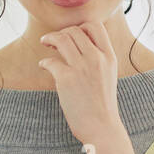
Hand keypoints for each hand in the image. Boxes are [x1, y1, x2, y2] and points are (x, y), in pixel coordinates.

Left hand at [36, 21, 123, 145]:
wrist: (102, 127)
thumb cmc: (102, 105)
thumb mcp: (108, 76)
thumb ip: (99, 59)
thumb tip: (82, 47)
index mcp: (109, 57)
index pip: (95, 26)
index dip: (80, 27)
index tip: (72, 35)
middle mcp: (97, 58)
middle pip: (75, 31)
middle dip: (61, 32)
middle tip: (54, 41)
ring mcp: (81, 67)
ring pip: (62, 39)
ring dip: (49, 39)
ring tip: (45, 43)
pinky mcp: (66, 79)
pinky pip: (50, 61)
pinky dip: (44, 62)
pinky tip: (43, 66)